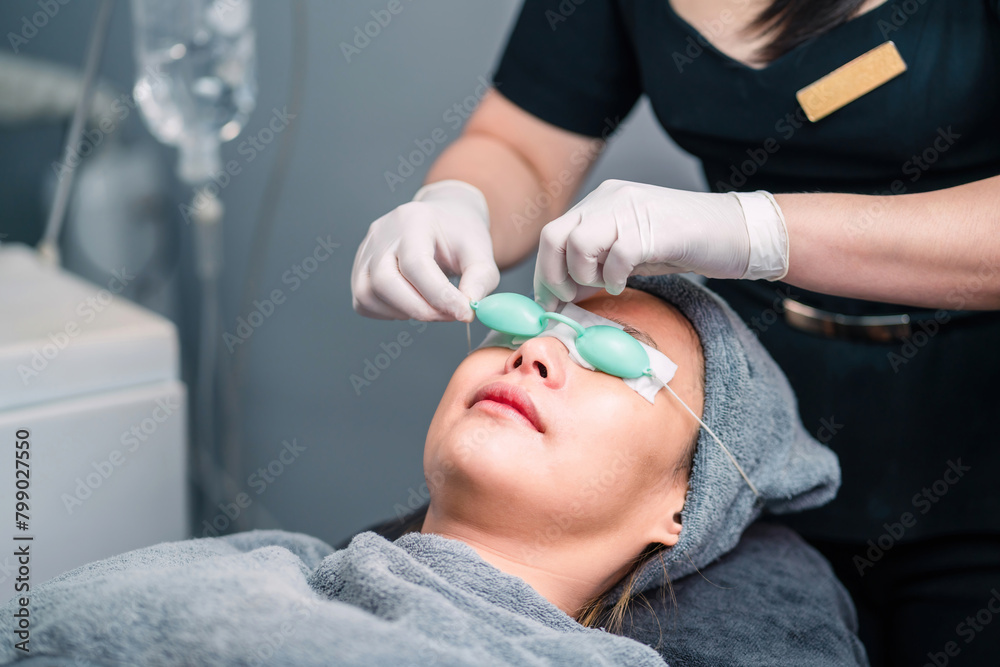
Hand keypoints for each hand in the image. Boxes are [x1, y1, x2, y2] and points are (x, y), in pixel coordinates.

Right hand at [352, 180, 499, 321]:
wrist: (442, 221)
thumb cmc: (459, 235)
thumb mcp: (481, 251)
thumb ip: (480, 279)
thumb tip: (468, 311)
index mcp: (413, 219)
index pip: (416, 263)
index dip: (439, 295)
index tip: (464, 313)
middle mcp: (382, 233)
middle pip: (385, 281)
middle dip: (420, 309)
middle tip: (450, 316)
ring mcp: (366, 251)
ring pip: (368, 294)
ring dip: (404, 312)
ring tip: (433, 308)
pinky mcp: (359, 269)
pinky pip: (363, 301)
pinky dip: (388, 312)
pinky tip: (412, 303)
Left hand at [532, 179, 788, 308]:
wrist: (736, 232)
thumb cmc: (683, 244)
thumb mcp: (629, 251)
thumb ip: (596, 263)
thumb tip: (561, 293)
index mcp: (601, 201)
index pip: (552, 234)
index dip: (544, 272)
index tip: (549, 302)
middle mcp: (610, 198)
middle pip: (555, 236)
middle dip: (555, 276)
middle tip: (571, 299)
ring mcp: (631, 209)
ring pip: (579, 244)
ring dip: (585, 275)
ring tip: (606, 285)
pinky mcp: (653, 228)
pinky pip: (616, 255)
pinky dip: (613, 277)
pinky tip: (623, 284)